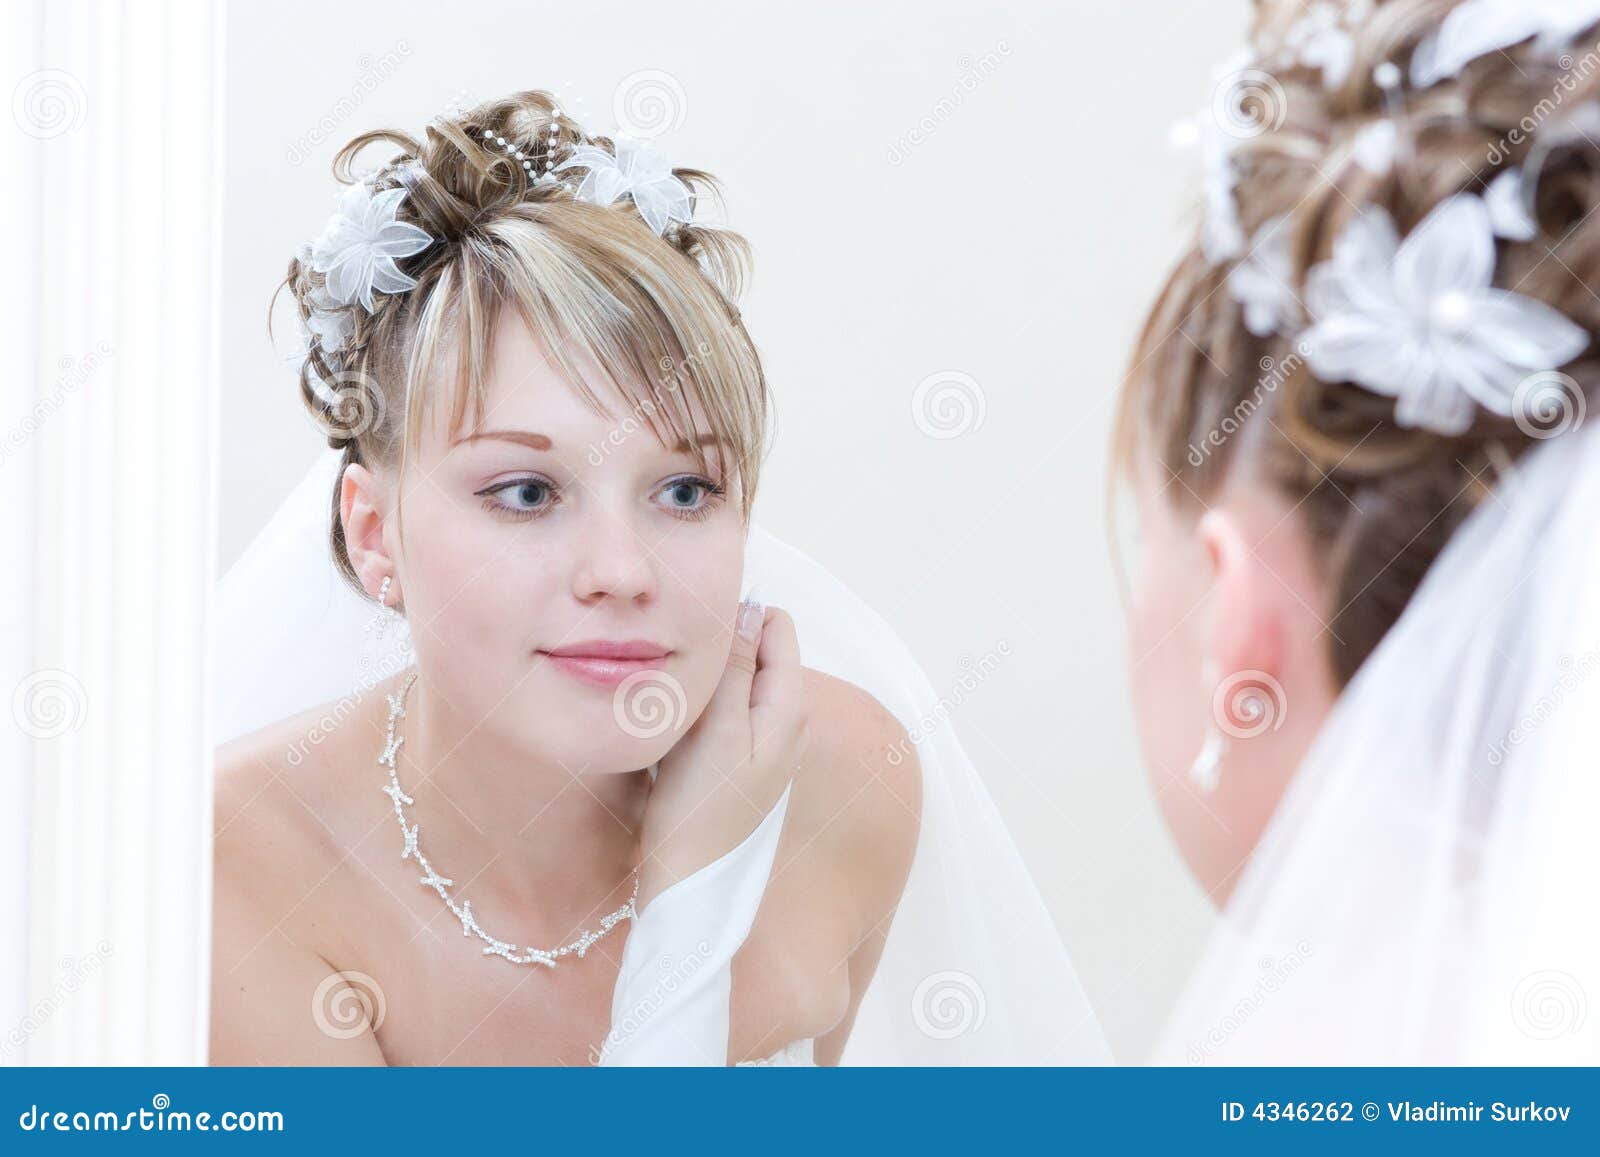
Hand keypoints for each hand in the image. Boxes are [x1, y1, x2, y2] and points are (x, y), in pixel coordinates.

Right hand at [637, 601, 807, 909]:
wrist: (687, 889)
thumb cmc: (699, 812)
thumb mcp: (717, 730)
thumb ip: (737, 666)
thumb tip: (750, 608)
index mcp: (788, 707)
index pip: (775, 625)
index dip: (734, 617)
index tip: (690, 631)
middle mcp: (784, 722)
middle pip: (755, 652)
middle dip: (716, 650)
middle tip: (671, 667)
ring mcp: (761, 745)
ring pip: (733, 684)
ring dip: (703, 683)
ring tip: (668, 700)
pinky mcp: (736, 765)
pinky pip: (721, 715)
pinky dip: (698, 711)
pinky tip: (672, 730)